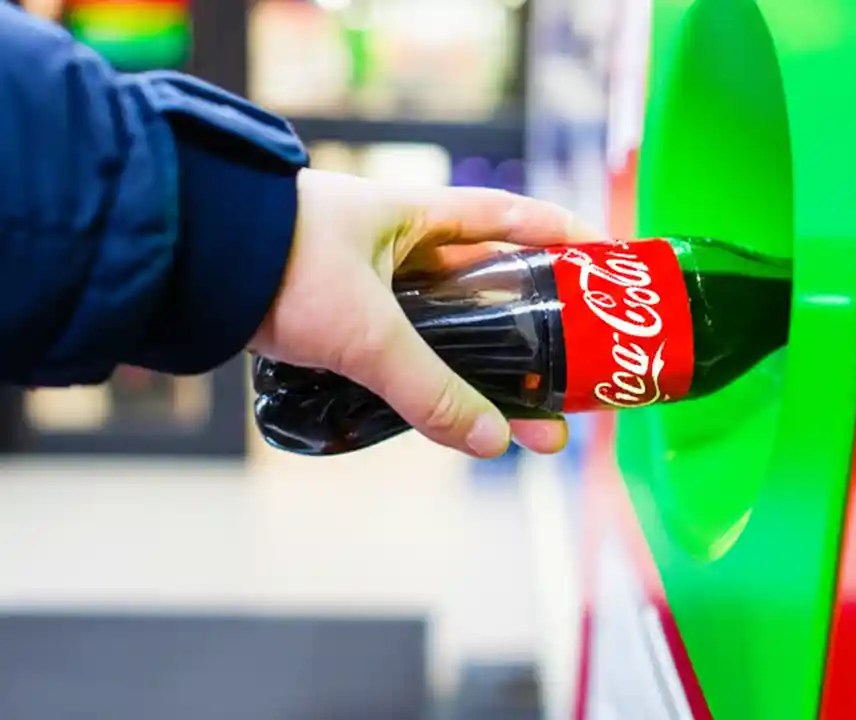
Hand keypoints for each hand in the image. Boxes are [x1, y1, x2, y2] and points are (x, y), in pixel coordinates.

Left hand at [249, 168, 605, 457]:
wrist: (184, 265)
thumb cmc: (278, 262)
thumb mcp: (366, 330)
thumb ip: (429, 388)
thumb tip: (495, 442)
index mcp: (414, 215)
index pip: (509, 218)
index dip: (561, 237)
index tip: (604, 260)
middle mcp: (396, 245)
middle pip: (488, 288)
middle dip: (533, 333)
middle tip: (574, 377)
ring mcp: (366, 282)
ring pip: (446, 327)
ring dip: (484, 368)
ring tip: (527, 418)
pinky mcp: (334, 316)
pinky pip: (404, 349)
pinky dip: (432, 378)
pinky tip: (457, 411)